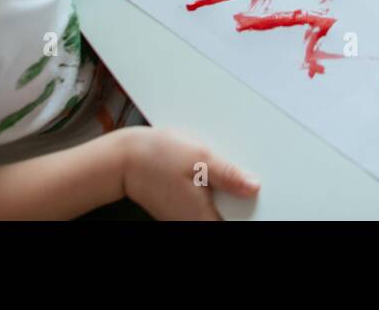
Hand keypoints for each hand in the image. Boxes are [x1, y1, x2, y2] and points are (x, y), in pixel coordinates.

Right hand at [121, 126, 259, 219]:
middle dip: (236, 196)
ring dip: (222, 190)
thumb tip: (253, 187)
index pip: (236, 223)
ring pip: (216, 208)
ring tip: (213, 169)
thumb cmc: (157, 156)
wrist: (124, 158)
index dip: (248, 210)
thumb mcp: (200, 157)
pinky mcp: (180, 208)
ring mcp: (185, 217)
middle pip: (227, 216)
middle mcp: (193, 222)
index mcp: (201, 217)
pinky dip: (209, 188)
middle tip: (234, 172)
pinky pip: (204, 202)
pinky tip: (203, 170)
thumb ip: (229, 175)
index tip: (252, 193)